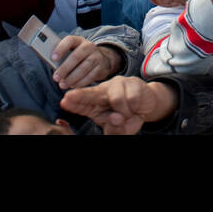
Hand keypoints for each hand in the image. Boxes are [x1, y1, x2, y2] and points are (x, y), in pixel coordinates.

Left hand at [49, 34, 121, 88]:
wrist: (100, 59)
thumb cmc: (78, 57)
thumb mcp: (72, 52)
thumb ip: (62, 56)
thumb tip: (52, 65)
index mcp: (78, 40)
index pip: (69, 41)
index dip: (61, 48)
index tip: (53, 58)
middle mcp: (89, 46)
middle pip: (76, 56)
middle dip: (64, 68)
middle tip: (55, 78)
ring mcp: (96, 56)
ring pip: (83, 68)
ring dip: (71, 78)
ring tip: (62, 85)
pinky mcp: (101, 68)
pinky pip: (90, 76)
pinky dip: (80, 83)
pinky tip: (72, 86)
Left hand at [60, 75, 178, 133]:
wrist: (147, 104)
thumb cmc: (128, 117)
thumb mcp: (120, 129)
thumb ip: (114, 128)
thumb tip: (115, 117)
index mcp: (95, 104)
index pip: (83, 105)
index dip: (74, 103)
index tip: (64, 102)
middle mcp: (103, 92)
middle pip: (90, 94)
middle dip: (80, 96)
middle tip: (69, 97)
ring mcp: (117, 85)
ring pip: (116, 99)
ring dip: (124, 112)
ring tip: (128, 114)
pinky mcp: (131, 82)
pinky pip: (131, 98)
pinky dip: (134, 107)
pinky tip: (135, 106)